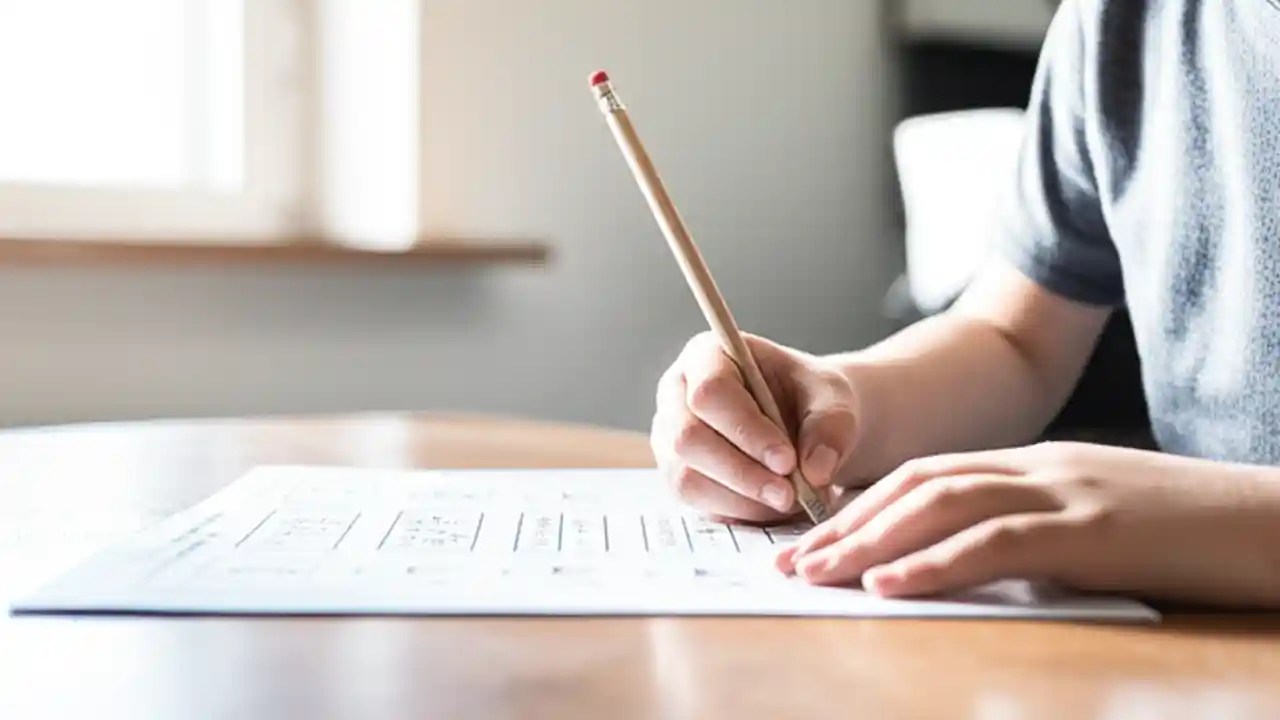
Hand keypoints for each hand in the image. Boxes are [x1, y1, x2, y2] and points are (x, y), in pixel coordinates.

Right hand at [650, 332, 861, 522]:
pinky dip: (735, 511)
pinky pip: (695, 501)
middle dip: (742, 473)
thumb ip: (830, 426)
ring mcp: (669, 436)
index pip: (709, 392)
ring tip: (787, 501)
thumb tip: (815, 470)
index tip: (786, 460)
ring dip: (740, 498)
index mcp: (707, 356)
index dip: (745, 429)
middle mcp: (676, 393)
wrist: (804, 421)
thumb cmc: (810, 398)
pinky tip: (769, 507)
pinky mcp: (675, 473)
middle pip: (688, 439)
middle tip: (789, 494)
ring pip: (686, 476)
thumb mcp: (834, 398)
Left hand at [776, 442, 1279, 606]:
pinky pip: (996, 543)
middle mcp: (1039, 468)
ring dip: (869, 541)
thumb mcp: (1093, 524)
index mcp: (1035, 465)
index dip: (863, 506)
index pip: (927, 475)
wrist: (1275, 520)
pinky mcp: (1094, 530)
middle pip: (918, 484)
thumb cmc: (1186, 533)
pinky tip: (889, 585)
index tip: (816, 541)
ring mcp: (1066, 492)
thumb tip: (964, 565)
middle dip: (846, 524)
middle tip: (792, 561)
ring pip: (943, 504)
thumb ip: (1029, 534)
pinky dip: (934, 562)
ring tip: (817, 575)